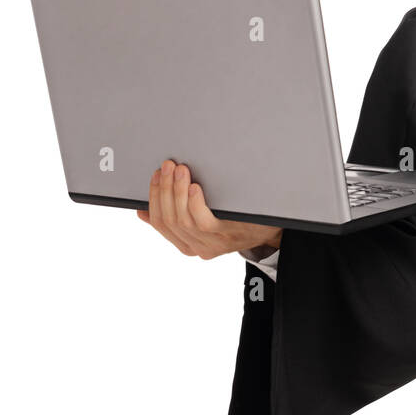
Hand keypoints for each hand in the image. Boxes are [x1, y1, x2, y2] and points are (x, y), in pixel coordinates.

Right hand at [137, 159, 283, 259]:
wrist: (271, 227)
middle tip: (166, 166)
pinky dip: (195, 203)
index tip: (155, 176)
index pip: (159, 222)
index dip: (154, 197)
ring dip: (177, 191)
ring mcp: (211, 244)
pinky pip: (203, 221)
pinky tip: (194, 187)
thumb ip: (177, 216)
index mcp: (186, 244)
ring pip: (182, 219)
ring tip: (179, 170)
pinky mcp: (226, 236)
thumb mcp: (203, 220)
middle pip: (168, 219)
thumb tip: (144, 212)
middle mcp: (196, 248)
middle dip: (164, 189)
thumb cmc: (236, 218)